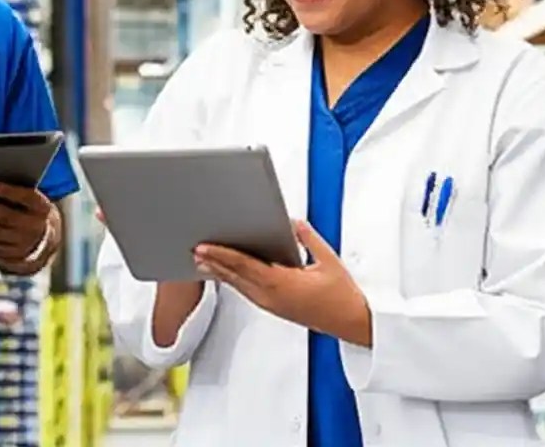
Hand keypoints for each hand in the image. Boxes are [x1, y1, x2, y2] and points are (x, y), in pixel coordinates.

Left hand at [0, 183, 54, 268]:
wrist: (42, 239)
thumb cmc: (28, 209)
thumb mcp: (30, 201)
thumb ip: (16, 192)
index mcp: (42, 208)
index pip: (28, 198)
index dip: (10, 192)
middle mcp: (35, 227)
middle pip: (7, 217)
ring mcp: (23, 244)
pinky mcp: (10, 255)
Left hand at [194, 220, 371, 345]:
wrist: (349, 322)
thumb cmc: (341, 295)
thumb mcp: (328, 260)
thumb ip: (308, 238)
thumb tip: (292, 222)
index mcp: (282, 284)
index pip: (245, 266)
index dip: (222, 255)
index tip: (205, 246)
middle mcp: (271, 297)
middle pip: (235, 277)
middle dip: (214, 262)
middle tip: (195, 248)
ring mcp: (271, 305)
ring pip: (239, 286)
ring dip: (220, 272)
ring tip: (202, 259)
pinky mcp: (273, 308)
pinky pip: (247, 292)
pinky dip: (233, 281)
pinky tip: (226, 274)